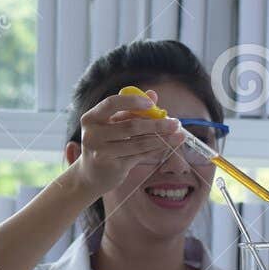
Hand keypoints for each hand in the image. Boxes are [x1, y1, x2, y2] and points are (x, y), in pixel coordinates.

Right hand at [66, 89, 186, 198]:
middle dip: (157, 124)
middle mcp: (93, 135)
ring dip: (162, 139)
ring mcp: (102, 153)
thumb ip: (131, 109)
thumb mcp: (112, 124)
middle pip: (131, 126)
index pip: (111, 103)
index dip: (132, 101)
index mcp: (91, 118)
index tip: (151, 103)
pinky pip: (140, 155)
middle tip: (176, 123)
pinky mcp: (113, 167)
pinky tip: (167, 145)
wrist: (90, 175)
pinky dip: (155, 150)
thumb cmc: (105, 143)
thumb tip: (153, 94)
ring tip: (178, 135)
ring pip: (138, 143)